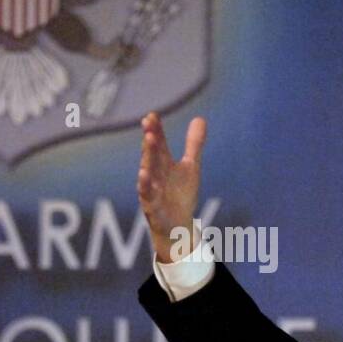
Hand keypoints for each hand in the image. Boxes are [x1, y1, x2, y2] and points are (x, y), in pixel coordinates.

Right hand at [137, 111, 206, 263]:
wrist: (178, 226)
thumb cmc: (180, 195)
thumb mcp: (190, 167)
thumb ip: (193, 144)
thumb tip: (199, 118)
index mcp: (163, 163)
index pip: (159, 143)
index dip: (156, 129)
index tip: (152, 115)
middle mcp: (155, 174)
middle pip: (152, 154)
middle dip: (151, 138)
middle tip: (148, 123)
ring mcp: (151, 190)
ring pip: (148, 170)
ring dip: (148, 155)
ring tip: (149, 139)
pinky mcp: (152, 206)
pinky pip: (147, 195)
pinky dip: (145, 185)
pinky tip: (143, 174)